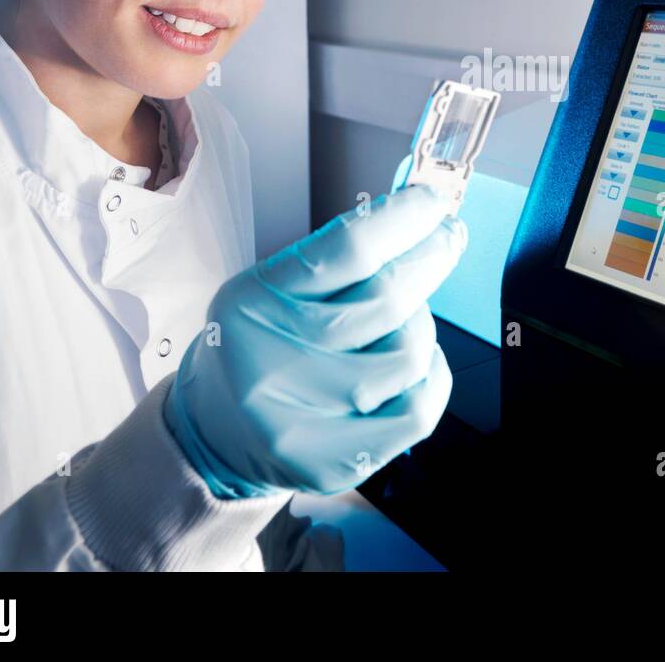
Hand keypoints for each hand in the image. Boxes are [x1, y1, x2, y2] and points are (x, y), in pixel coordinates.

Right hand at [164, 183, 466, 497]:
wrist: (217, 429)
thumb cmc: (260, 345)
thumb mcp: (273, 287)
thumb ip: (338, 258)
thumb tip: (418, 220)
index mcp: (255, 302)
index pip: (349, 248)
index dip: (404, 218)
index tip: (432, 202)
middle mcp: (273, 359)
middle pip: (388, 296)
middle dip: (432, 256)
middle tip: (447, 237)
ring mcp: (304, 415)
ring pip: (411, 351)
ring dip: (421, 324)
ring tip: (403, 319)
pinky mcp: (332, 461)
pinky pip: (420, 408)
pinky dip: (432, 375)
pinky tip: (415, 364)